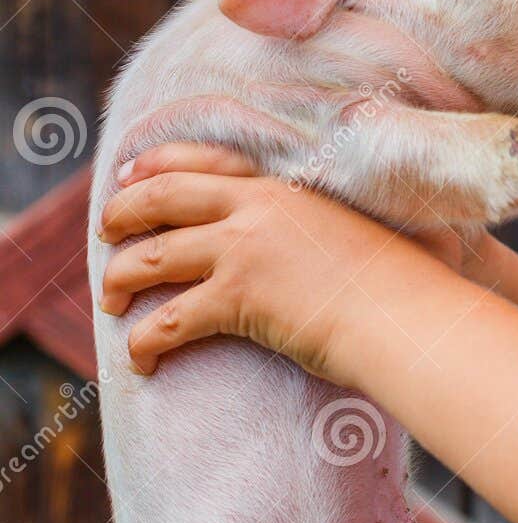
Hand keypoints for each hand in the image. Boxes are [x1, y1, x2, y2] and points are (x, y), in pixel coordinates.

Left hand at [98, 142, 431, 381]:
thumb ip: (330, 220)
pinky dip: (143, 344)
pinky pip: (166, 321)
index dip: (158, 165)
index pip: (206, 160)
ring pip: (151, 258)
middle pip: (162, 197)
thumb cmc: (403, 278)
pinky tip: (141, 363)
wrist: (407, 312)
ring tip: (113, 302)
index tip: (130, 174)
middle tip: (106, 235)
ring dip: (120, 281)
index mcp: (285, 187)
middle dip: (121, 214)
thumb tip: (330, 236)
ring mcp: (243, 250)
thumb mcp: (361, 227)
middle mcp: (257, 209)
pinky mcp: (236, 298)